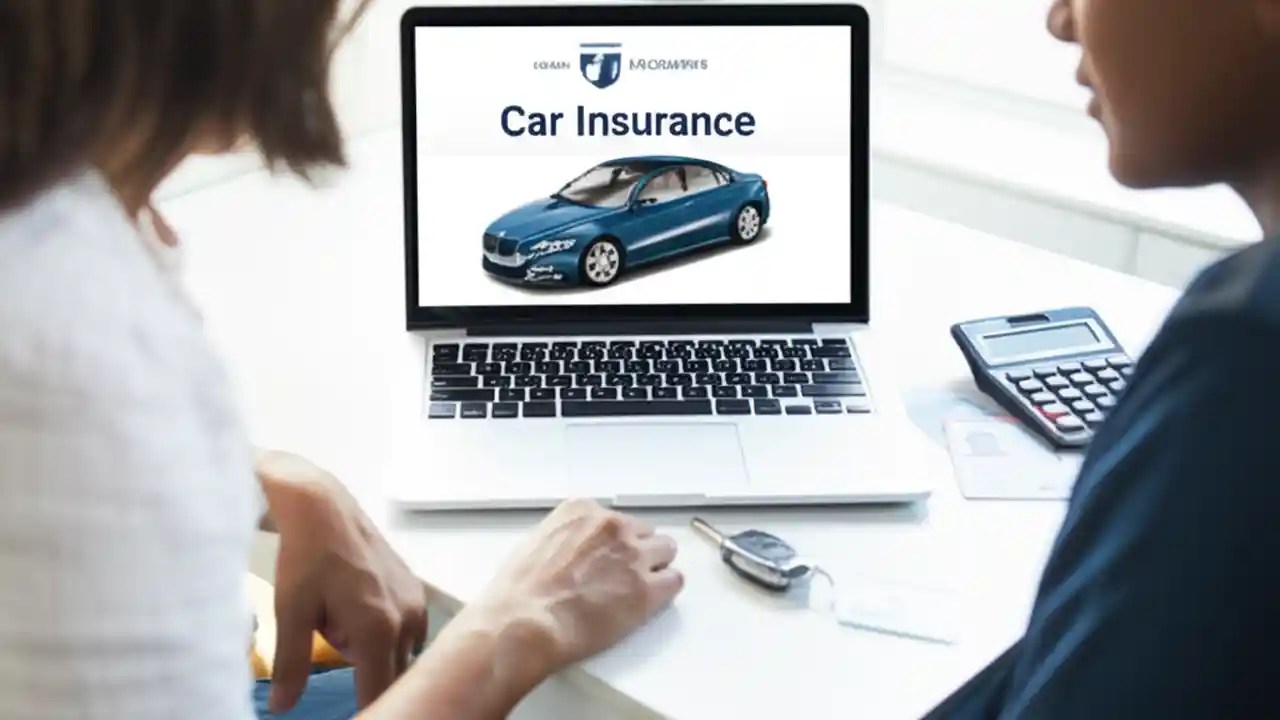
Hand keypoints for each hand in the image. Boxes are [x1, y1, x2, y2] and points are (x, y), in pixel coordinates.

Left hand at [256, 451, 427, 712]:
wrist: (324, 507)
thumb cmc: (307, 556)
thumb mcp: (291, 612)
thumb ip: (291, 665)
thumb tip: (283, 707)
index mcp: (377, 630)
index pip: (379, 691)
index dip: (365, 708)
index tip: (354, 713)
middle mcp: (406, 619)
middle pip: (395, 676)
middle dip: (368, 680)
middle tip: (336, 661)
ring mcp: (415, 604)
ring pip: (403, 654)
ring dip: (378, 657)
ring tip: (341, 632)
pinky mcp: (416, 591)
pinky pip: (409, 632)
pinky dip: (386, 637)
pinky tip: (358, 616)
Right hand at [456, 499, 683, 674]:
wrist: (524, 622)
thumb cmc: (518, 592)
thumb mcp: (535, 543)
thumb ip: (566, 538)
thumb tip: (576, 553)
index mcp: (582, 510)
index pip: (615, 518)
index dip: (612, 543)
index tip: (605, 558)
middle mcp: (612, 525)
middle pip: (643, 532)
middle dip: (635, 552)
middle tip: (620, 577)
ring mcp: (633, 554)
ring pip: (665, 550)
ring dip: (654, 567)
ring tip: (635, 590)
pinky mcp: (648, 588)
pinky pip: (674, 580)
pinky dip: (664, 591)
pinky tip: (648, 603)